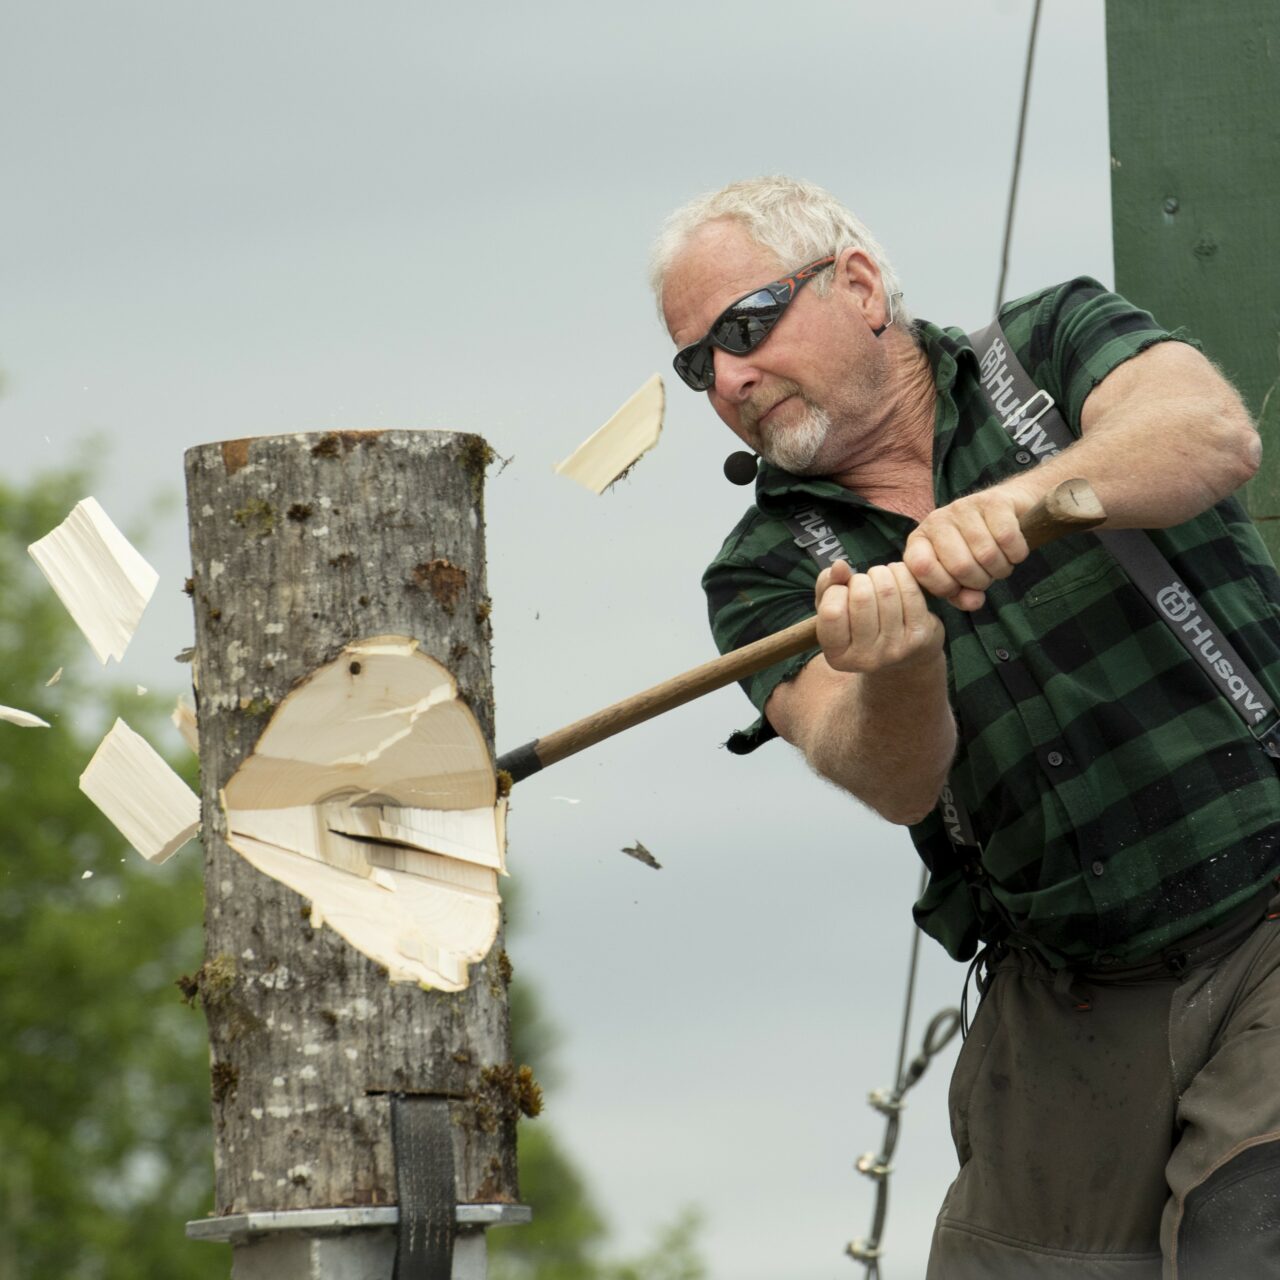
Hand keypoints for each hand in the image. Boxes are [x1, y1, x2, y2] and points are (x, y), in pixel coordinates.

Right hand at [813, 560, 944, 673]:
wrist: (904, 656)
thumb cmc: (860, 626)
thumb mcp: (835, 611)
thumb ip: (827, 586)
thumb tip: (839, 565)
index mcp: (837, 656)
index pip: (831, 611)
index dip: (836, 590)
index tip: (842, 592)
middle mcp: (866, 658)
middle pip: (861, 597)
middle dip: (860, 579)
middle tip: (863, 583)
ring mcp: (895, 648)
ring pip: (887, 590)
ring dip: (881, 573)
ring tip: (879, 578)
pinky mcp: (920, 635)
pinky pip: (910, 591)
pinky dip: (901, 573)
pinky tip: (897, 576)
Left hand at [903, 486, 1032, 611]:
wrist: (1006, 510)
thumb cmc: (976, 550)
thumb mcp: (959, 577)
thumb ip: (960, 595)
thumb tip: (974, 602)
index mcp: (919, 541)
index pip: (922, 568)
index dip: (945, 587)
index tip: (959, 587)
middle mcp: (937, 520)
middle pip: (960, 566)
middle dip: (980, 581)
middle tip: (987, 575)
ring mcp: (963, 507)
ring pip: (987, 554)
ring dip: (1001, 568)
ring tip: (1000, 563)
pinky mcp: (993, 501)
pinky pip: (1007, 538)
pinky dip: (1016, 553)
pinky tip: (1014, 551)